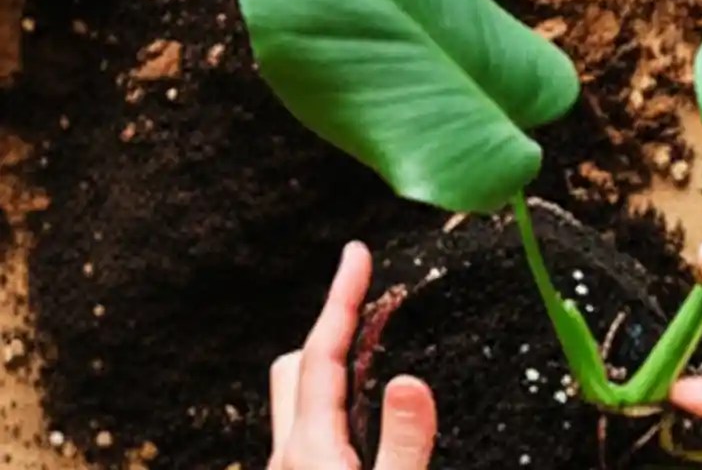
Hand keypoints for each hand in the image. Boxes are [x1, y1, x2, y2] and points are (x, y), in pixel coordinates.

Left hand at [269, 241, 436, 469]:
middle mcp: (290, 456)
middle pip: (296, 367)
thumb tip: (409, 381)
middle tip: (376, 311)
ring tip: (381, 358)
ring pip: (300, 399)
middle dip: (332, 331)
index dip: (342, 296)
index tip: (357, 254)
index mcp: (311, 448)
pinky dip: (338, 406)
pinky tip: (372, 422)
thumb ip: (404, 442)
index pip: (322, 352)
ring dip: (333, 372)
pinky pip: (312, 430)